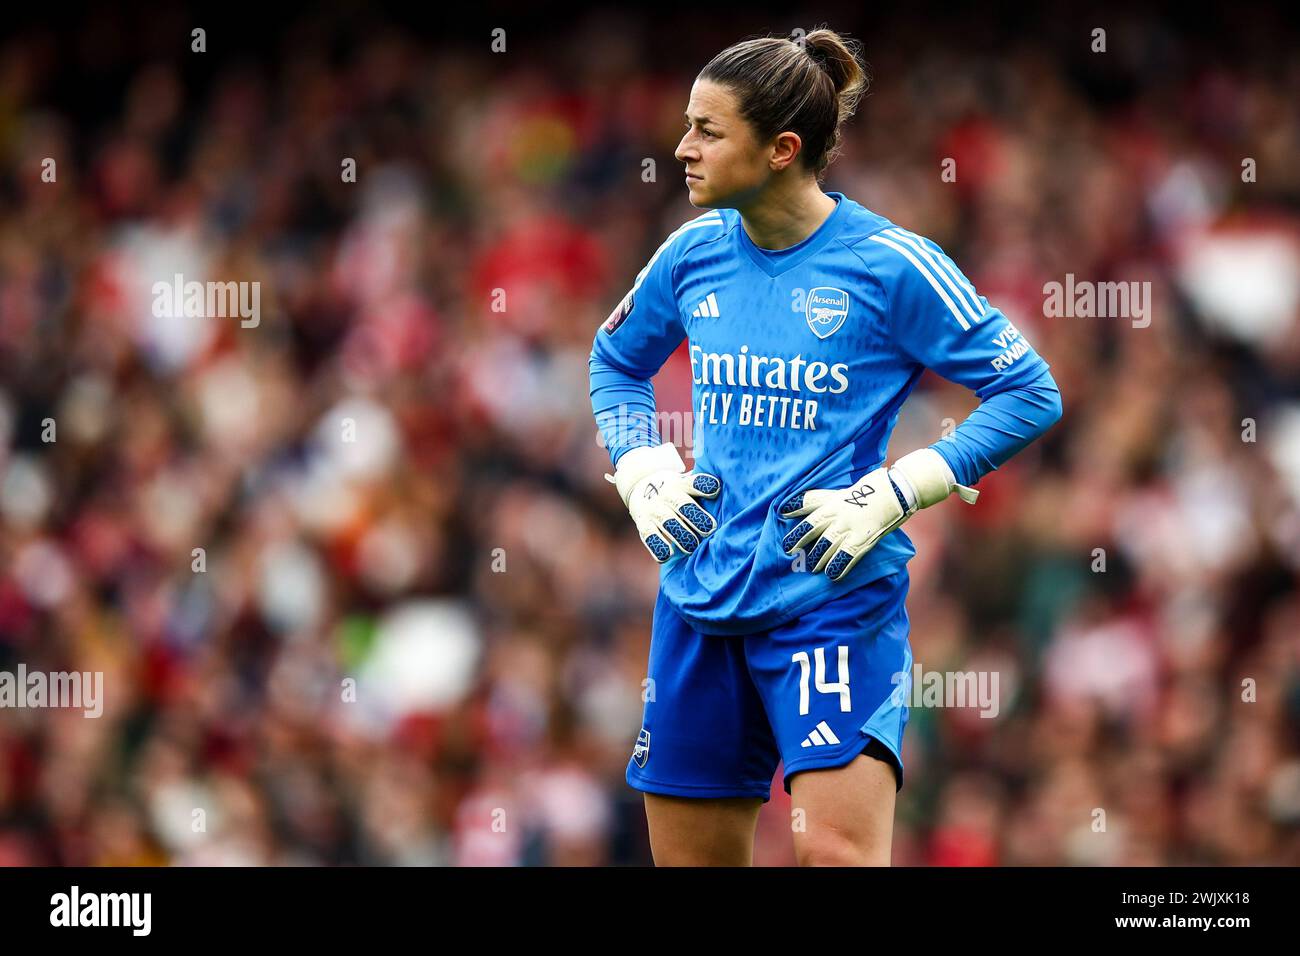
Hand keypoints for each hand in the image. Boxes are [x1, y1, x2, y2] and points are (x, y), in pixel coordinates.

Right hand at [606, 443, 721, 562]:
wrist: (641, 485)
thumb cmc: (677, 491)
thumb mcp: (687, 484)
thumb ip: (704, 491)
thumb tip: (735, 494)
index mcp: (681, 484)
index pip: (693, 483)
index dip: (704, 486)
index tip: (715, 489)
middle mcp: (667, 495)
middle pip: (682, 504)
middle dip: (697, 517)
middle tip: (710, 529)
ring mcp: (654, 510)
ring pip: (668, 522)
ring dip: (681, 535)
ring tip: (692, 546)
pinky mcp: (643, 524)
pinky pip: (649, 536)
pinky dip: (658, 546)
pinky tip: (668, 555)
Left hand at [779, 448, 978, 581]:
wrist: (896, 491)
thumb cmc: (866, 491)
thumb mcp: (838, 492)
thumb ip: (815, 500)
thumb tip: (787, 506)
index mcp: (833, 503)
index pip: (809, 515)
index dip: (796, 528)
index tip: (785, 539)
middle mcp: (839, 515)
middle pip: (816, 532)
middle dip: (803, 545)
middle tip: (794, 557)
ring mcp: (852, 527)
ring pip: (829, 546)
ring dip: (820, 559)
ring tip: (813, 568)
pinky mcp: (865, 538)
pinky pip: (848, 556)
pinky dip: (839, 566)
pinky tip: (832, 576)